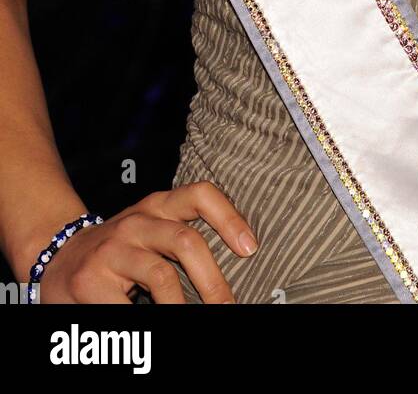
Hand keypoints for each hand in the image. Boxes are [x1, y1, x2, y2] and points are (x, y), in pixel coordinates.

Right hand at [33, 183, 256, 303]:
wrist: (59, 256)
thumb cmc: (121, 249)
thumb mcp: (153, 232)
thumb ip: (184, 240)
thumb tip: (233, 271)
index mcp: (159, 206)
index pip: (200, 195)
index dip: (229, 218)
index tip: (250, 248)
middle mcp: (138, 221)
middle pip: (186, 241)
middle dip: (213, 281)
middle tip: (228, 307)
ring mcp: (114, 249)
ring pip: (161, 276)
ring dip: (183, 308)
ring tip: (192, 323)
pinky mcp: (91, 279)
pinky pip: (128, 307)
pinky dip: (148, 322)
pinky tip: (151, 331)